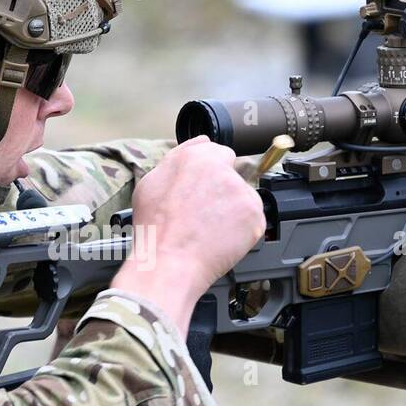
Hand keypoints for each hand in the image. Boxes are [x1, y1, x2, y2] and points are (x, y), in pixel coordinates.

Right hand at [111, 137, 264, 334]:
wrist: (168, 262)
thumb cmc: (155, 228)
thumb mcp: (151, 182)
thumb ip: (178, 157)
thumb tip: (200, 143)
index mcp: (196, 156)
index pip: (217, 152)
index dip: (209, 174)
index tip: (203, 190)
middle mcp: (222, 169)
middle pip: (233, 172)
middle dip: (223, 188)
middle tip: (205, 213)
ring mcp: (241, 192)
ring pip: (243, 196)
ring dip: (233, 209)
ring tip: (209, 229)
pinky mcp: (254, 215)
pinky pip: (253, 219)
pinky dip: (242, 229)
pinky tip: (221, 238)